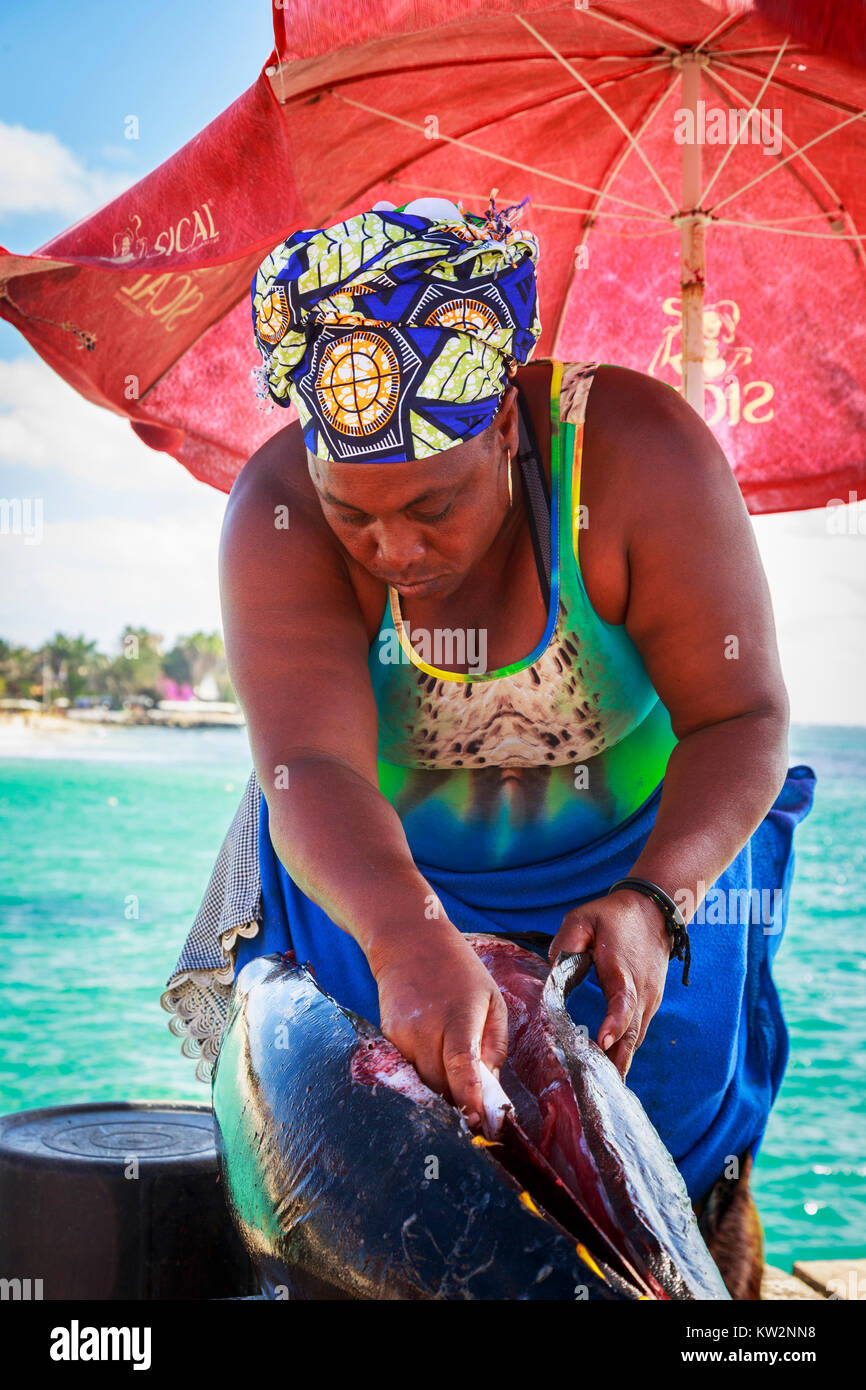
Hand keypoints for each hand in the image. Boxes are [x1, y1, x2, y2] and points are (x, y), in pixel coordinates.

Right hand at [369, 924, 508, 1128]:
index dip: (469, 1099)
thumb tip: (489, 1088)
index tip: (479, 1123)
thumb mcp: (492, 999)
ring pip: (421, 1083)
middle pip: (440, 1086)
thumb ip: (494, 1045)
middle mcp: (425, 1028)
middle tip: (475, 1114)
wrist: (409, 943)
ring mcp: (401, 1034)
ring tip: (456, 1089)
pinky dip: (422, 1077)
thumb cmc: (459, 970)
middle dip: (458, 1105)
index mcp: (458, 1017)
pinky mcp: (387, 1037)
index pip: (461, 1067)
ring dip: (440, 1092)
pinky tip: (434, 1067)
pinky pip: (407, 1070)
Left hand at [547, 889, 670, 1078]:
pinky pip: (637, 1033)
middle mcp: (641, 991)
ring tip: (601, 1090)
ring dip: (621, 1063)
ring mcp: (649, 1000)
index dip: (614, 1024)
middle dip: (617, 1062)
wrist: (654, 911)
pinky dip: (625, 1052)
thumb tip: (552, 967)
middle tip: (598, 1090)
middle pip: (632, 1033)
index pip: (622, 1002)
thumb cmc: (614, 917)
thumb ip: (567, 942)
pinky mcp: (649, 1004)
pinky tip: (610, 1071)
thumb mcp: (584, 919)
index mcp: (623, 971)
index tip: (603, 1042)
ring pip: (636, 1038)